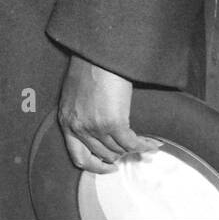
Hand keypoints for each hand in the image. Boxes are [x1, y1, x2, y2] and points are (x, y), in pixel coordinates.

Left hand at [57, 54, 162, 172]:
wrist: (98, 53)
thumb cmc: (87, 67)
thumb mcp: (75, 94)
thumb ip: (81, 114)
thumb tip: (98, 129)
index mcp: (66, 120)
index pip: (78, 157)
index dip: (95, 166)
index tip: (108, 165)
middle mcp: (78, 127)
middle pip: (103, 154)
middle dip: (120, 155)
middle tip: (132, 151)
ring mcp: (95, 127)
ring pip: (119, 150)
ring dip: (134, 149)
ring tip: (145, 144)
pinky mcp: (113, 123)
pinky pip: (132, 144)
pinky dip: (145, 146)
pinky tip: (152, 143)